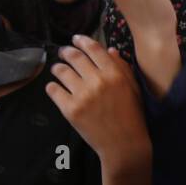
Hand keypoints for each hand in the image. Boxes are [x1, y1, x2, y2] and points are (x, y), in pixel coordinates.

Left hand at [46, 35, 152, 169]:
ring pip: (61, 71)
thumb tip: (110, 50)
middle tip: (63, 53)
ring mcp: (82, 95)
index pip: (94, 49)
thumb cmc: (132, 117)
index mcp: (115, 74)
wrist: (124, 145)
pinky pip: (53, 90)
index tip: (76, 39)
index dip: (82, 41)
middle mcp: (97, 81)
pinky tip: (55, 88)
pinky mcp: (70, 109)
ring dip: (58, 68)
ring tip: (58, 70)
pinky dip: (52, 87)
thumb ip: (123, 68)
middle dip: (66, 52)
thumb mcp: (133, 89)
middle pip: (74, 57)